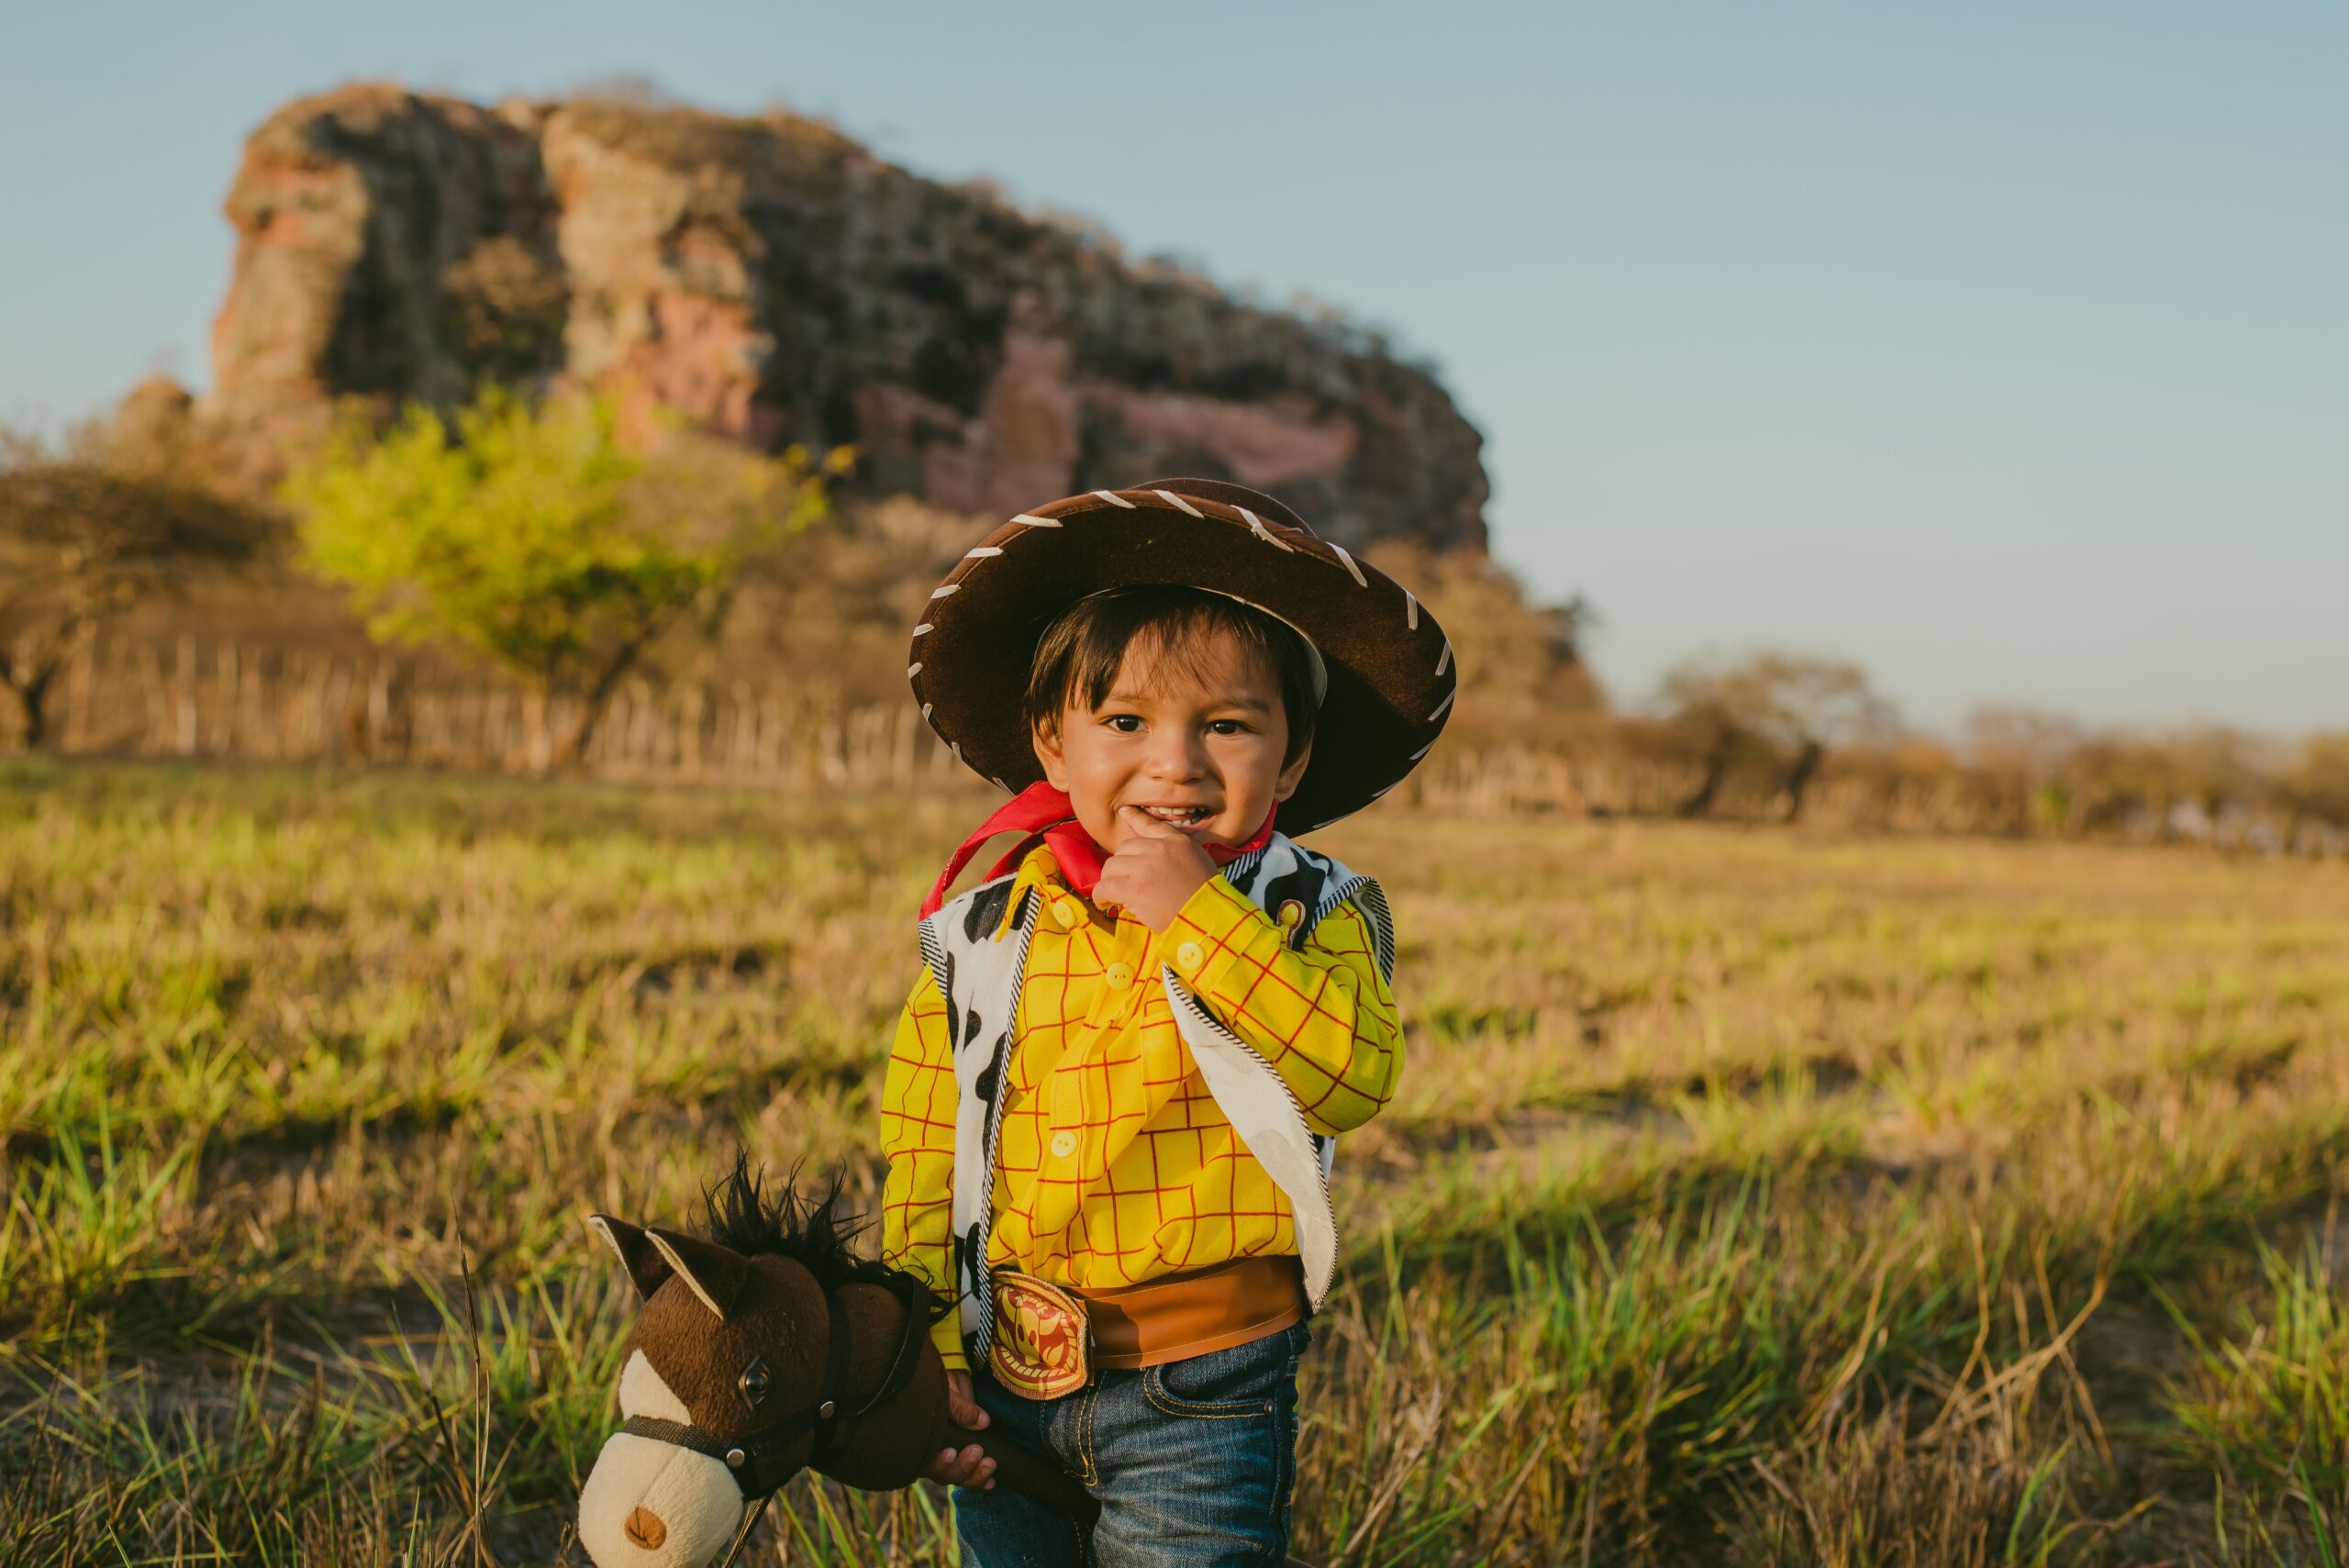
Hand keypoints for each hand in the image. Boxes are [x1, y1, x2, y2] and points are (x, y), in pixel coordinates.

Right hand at [926, 1370, 995, 1489]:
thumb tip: (982, 1422)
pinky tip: (991, 1482)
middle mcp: (932, 1453)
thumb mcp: (948, 1392)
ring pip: (958, 1476)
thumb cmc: (942, 1386)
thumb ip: (959, 1408)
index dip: (939, 1464)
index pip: (926, 1463)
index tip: (951, 1453)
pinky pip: (971, 1473)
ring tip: (989, 1463)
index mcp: (921, 1440)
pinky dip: (981, 1479)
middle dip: (962, 1468)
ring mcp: (949, 1456)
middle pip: (943, 1474)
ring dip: (974, 1475)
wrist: (950, 1380)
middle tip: (977, 1451)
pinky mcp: (965, 1455)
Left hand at [1091, 806, 1217, 930]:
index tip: (1123, 812)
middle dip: (1121, 866)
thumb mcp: (1197, 859)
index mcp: (1175, 841)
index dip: (1133, 817)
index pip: (1149, 824)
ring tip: (1114, 895)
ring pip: (1111, 866)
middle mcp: (1158, 849)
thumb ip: (1176, 847)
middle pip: (1123, 849)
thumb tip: (1154, 844)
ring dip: (1110, 881)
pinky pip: (1105, 887)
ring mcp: (1144, 867)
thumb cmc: (1205, 893)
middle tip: (1125, 882)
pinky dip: (1101, 896)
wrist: (1206, 916)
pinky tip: (1106, 903)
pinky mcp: (1133, 888)